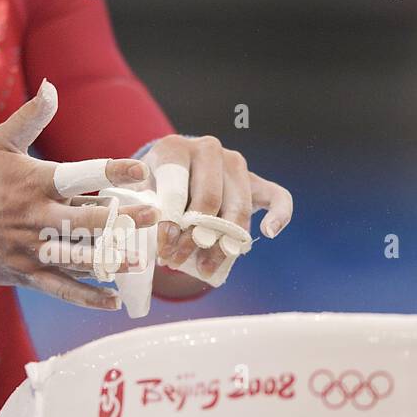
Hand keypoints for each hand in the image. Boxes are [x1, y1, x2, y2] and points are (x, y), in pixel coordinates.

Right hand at [0, 81, 158, 309]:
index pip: (79, 174)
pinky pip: (61, 288)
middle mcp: (35, 217)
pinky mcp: (26, 274)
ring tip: (142, 259)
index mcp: (33, 182)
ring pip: (77, 257)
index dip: (112, 171)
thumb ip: (30, 117)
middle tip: (153, 216)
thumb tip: (52, 86)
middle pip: (84, 221)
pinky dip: (87, 297)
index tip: (142, 171)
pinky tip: (113, 301)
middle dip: (121, 219)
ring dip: (111, 260)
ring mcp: (31, 249)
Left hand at [143, 134, 292, 279]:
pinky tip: (267, 233)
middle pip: (208, 199)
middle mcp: (207, 148)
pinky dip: (279, 215)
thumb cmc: (152, 187)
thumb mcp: (137, 191)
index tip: (163, 251)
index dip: (170, 223)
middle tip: (178, 262)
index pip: (176, 188)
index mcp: (174, 148)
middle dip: (194, 238)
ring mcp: (235, 162)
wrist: (175, 171)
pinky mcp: (256, 180)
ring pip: (238, 207)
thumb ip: (139, 206)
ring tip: (206, 268)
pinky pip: (278, 196)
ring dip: (224, 243)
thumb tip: (146, 230)